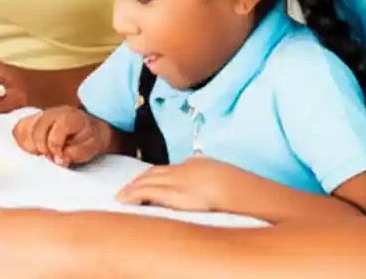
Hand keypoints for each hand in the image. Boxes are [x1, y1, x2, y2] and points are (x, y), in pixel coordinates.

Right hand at [12, 106, 111, 166]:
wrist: (89, 128)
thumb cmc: (88, 138)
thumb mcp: (90, 148)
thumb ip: (76, 153)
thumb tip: (59, 159)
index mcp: (69, 117)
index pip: (54, 134)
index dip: (55, 150)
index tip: (60, 158)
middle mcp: (53, 113)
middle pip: (36, 130)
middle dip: (43, 148)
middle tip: (51, 157)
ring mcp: (41, 114)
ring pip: (25, 128)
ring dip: (31, 145)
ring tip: (42, 152)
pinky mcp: (33, 119)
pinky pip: (19, 128)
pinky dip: (22, 140)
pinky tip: (33, 148)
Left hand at [116, 156, 248, 212]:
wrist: (243, 190)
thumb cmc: (242, 190)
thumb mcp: (228, 180)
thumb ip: (215, 182)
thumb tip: (214, 193)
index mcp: (198, 164)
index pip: (172, 169)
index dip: (157, 176)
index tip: (148, 182)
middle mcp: (185, 169)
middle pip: (155, 172)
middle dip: (139, 180)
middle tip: (127, 189)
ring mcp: (178, 180)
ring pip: (148, 180)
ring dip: (132, 188)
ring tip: (122, 196)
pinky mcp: (174, 193)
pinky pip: (147, 192)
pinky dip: (134, 194)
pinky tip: (125, 200)